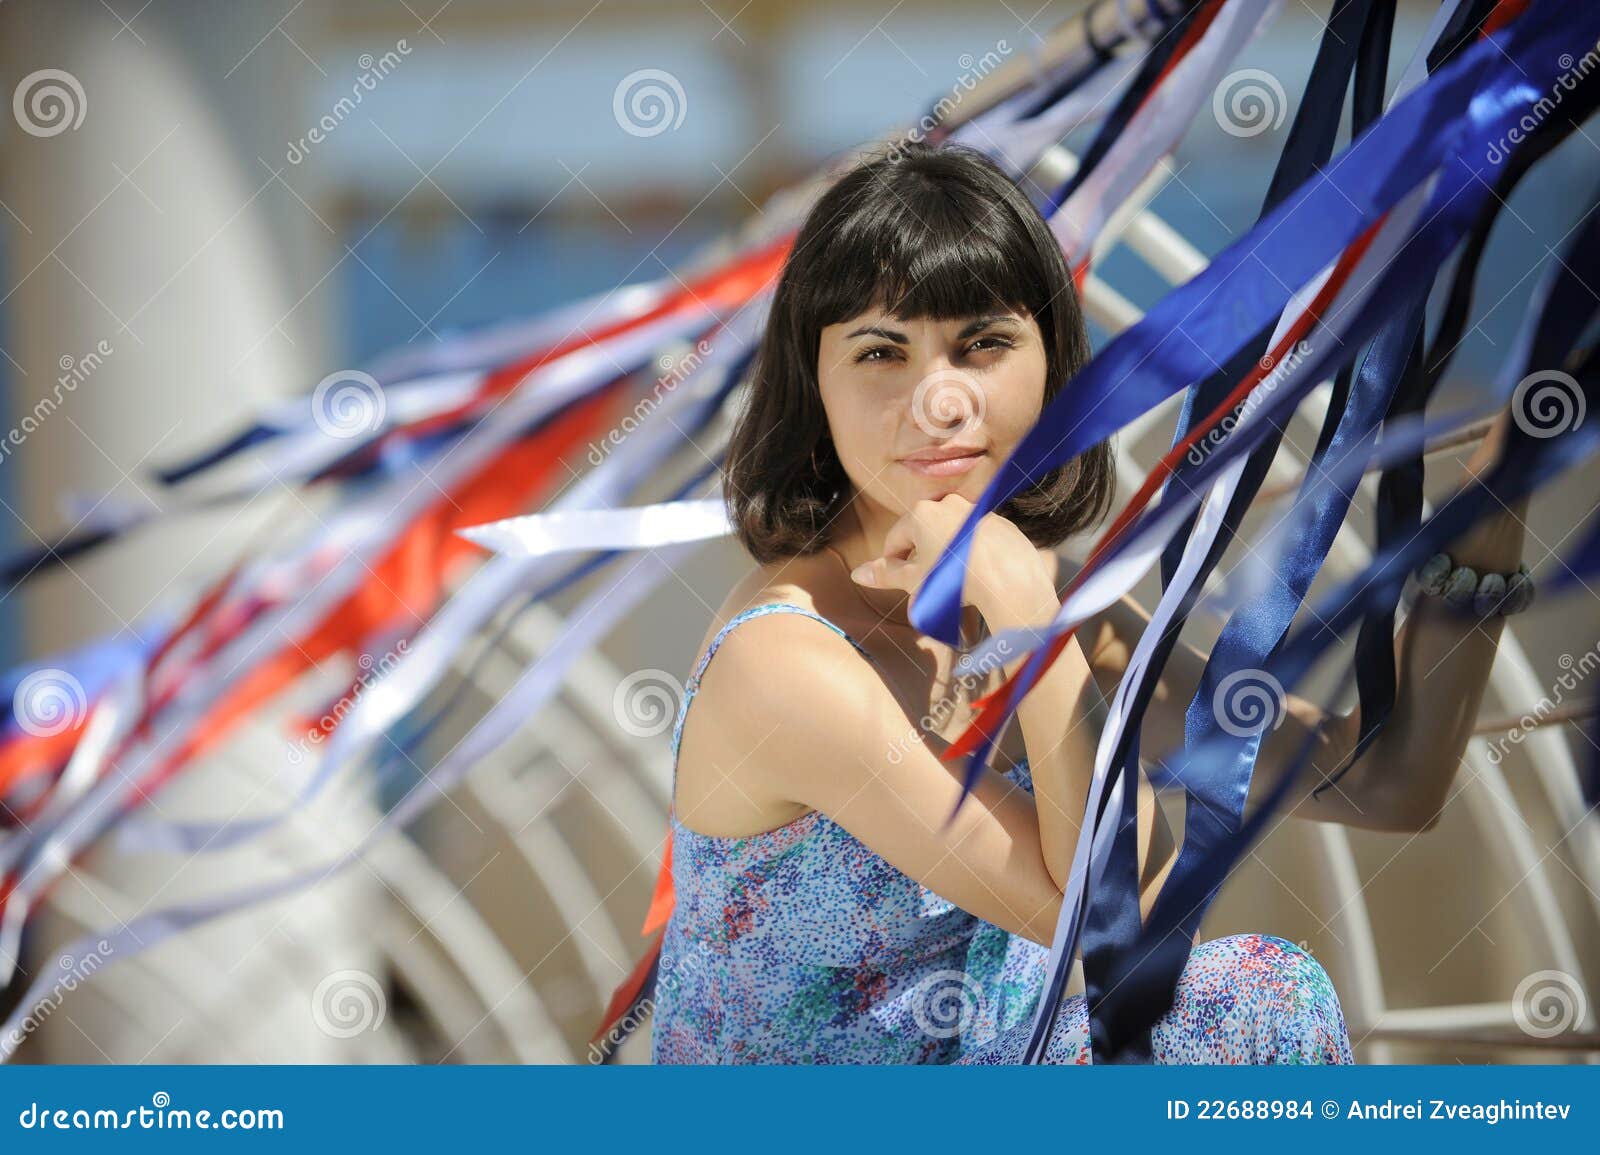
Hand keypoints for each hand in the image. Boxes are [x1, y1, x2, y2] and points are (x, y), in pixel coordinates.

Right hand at [850, 495, 1058, 628]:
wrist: (1008, 578)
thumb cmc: (954, 578)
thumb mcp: (914, 580)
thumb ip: (885, 574)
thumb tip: (857, 574)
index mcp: (920, 513)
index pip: (894, 539)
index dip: (892, 564)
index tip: (898, 584)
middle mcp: (947, 504)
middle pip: (923, 537)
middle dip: (920, 566)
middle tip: (923, 593)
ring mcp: (975, 511)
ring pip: (949, 538)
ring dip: (944, 561)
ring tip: (950, 589)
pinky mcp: (998, 523)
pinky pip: (974, 539)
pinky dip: (970, 555)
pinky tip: (975, 577)